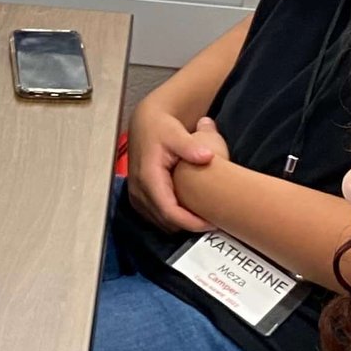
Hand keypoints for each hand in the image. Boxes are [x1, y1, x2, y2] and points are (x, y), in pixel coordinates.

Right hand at [125, 99, 216, 231]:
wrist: (144, 124)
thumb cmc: (159, 128)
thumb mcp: (176, 133)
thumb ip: (191, 146)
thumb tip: (207, 156)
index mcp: (148, 178)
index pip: (169, 212)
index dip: (191, 222)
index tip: (211, 223)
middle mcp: (139, 190)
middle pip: (166, 222)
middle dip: (190, 226)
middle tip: (213, 222)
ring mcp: (137, 196)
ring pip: (161, 223)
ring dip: (181, 224)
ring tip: (203, 217)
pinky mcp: (138, 198)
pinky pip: (156, 217)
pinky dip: (172, 219)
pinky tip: (188, 211)